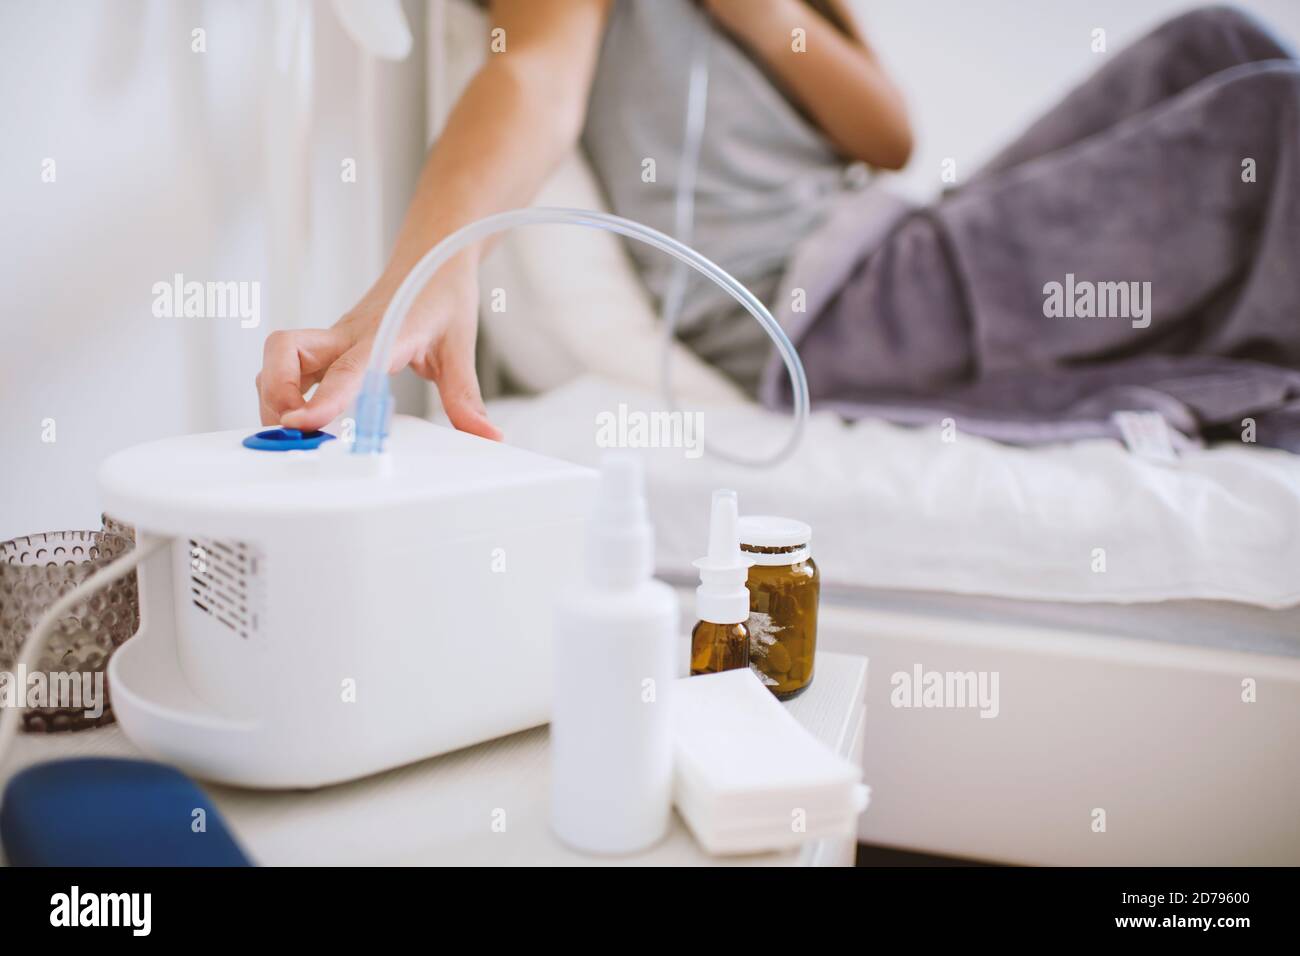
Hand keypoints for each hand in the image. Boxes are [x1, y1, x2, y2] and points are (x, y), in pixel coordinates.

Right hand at [255, 258, 500, 439]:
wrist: (432, 252)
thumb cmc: (441, 290)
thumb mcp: (459, 347)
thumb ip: (466, 397)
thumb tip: (487, 436)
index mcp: (381, 334)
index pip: (346, 369)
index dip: (322, 399)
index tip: (302, 424)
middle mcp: (347, 335)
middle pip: (283, 352)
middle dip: (276, 393)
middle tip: (293, 428)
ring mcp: (333, 339)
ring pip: (278, 359)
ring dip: (273, 394)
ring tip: (294, 429)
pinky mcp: (329, 345)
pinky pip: (290, 366)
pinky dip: (283, 390)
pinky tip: (300, 414)